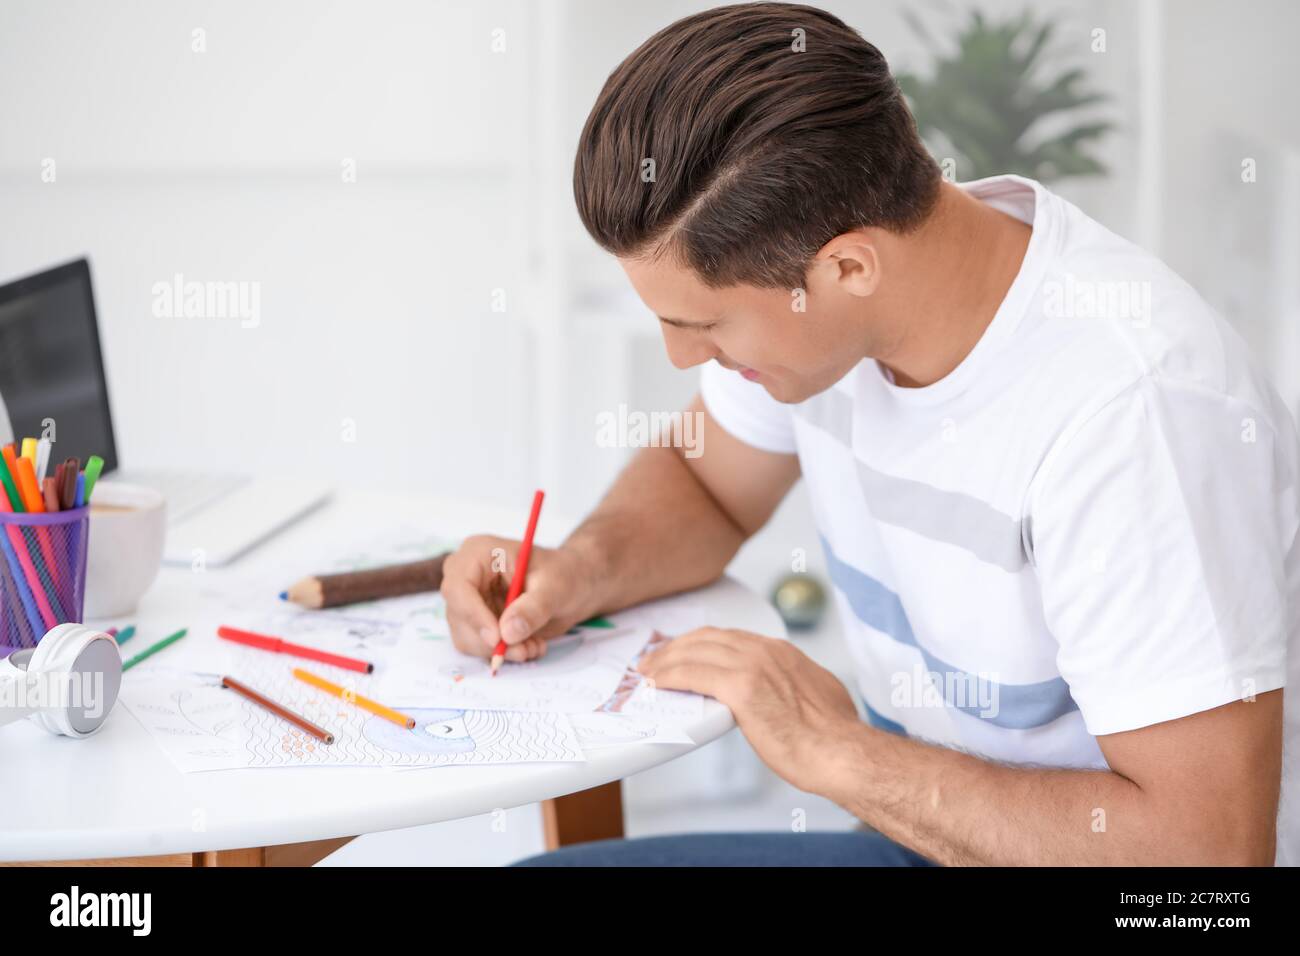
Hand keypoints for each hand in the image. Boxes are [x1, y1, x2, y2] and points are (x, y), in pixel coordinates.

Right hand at [441, 535, 599, 662]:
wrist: (573, 586)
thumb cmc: (564, 575)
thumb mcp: (555, 588)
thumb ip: (532, 609)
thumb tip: (507, 633)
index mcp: (479, 553)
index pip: (459, 586)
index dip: (473, 615)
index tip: (498, 638)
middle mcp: (466, 576)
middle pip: (458, 616)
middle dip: (490, 640)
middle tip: (525, 650)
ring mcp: (468, 601)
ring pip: (466, 637)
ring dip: (500, 650)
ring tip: (533, 645)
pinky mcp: (475, 622)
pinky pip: (478, 647)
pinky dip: (502, 653)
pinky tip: (528, 644)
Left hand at [637, 627, 862, 793]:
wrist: (841, 752)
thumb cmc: (832, 738)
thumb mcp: (814, 695)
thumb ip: (790, 686)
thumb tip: (777, 696)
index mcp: (782, 652)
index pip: (730, 636)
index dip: (701, 643)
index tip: (685, 652)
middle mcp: (766, 651)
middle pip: (708, 637)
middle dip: (677, 646)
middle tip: (656, 659)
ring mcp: (753, 665)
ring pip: (695, 651)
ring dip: (665, 659)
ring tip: (648, 671)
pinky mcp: (741, 688)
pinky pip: (693, 674)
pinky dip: (669, 675)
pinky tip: (656, 683)